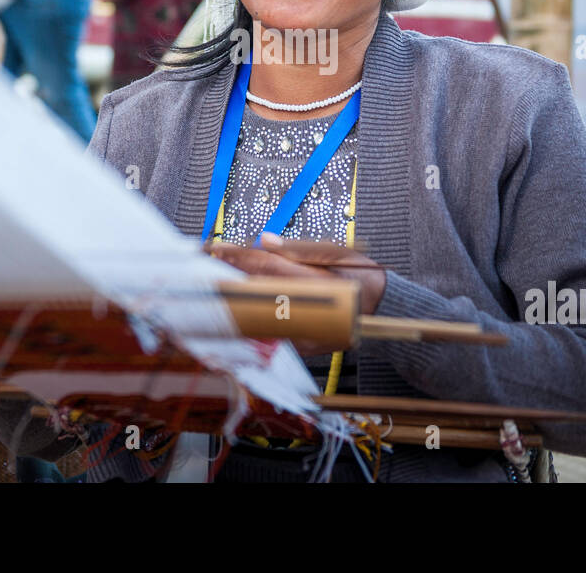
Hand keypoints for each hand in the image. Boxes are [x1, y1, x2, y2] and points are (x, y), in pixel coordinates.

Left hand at [205, 231, 386, 320]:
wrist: (381, 307)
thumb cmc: (359, 273)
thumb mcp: (335, 251)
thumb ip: (299, 248)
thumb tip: (264, 240)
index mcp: (313, 280)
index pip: (265, 265)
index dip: (237, 256)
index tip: (215, 247)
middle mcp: (306, 306)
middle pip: (256, 289)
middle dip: (229, 275)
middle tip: (204, 262)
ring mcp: (304, 329)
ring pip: (258, 312)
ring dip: (235, 296)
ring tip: (214, 281)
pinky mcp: (301, 344)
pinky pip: (269, 331)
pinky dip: (251, 317)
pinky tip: (236, 306)